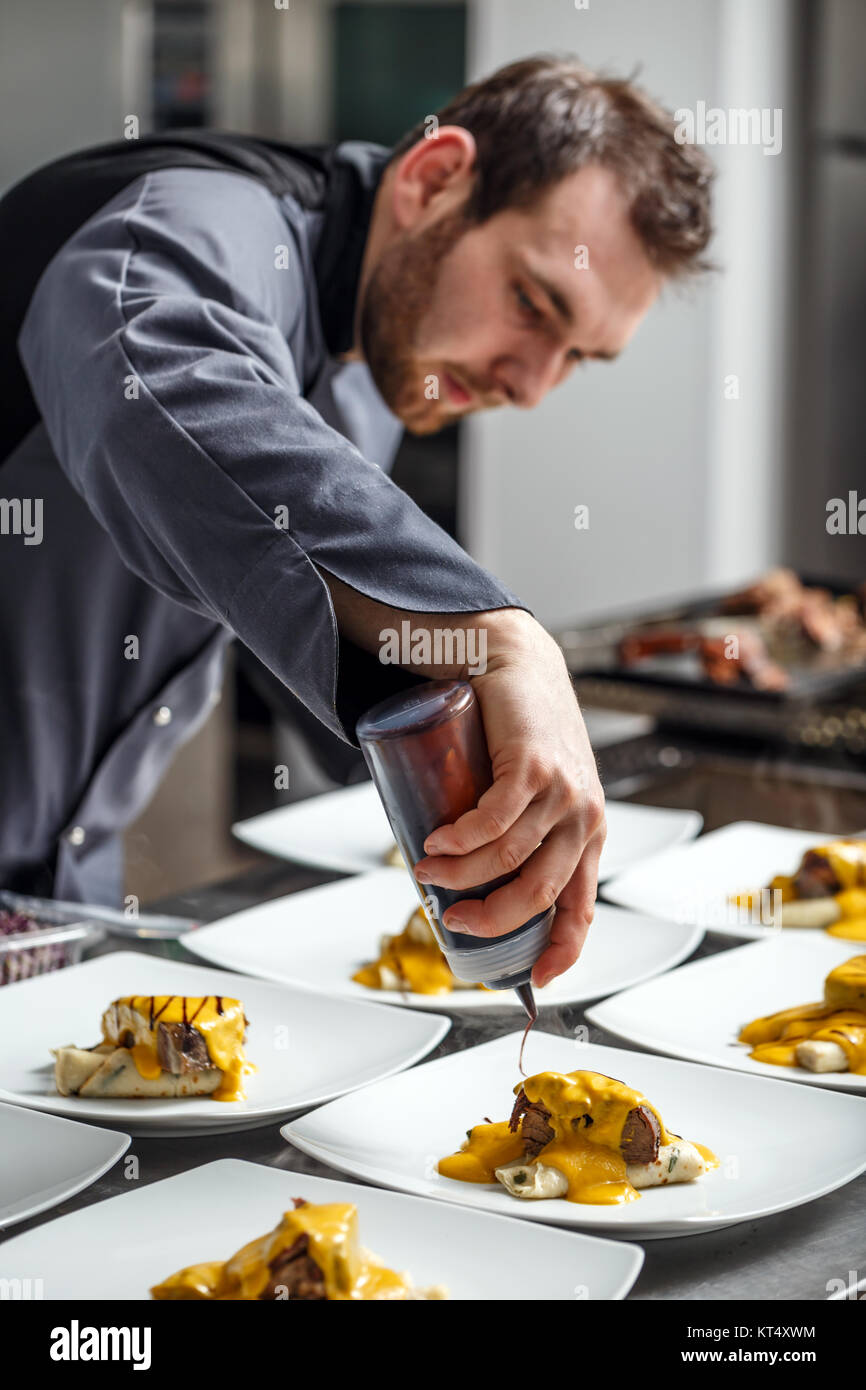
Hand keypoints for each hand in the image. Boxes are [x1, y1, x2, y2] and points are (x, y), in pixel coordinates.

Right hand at [412, 610, 604, 986]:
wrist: (517, 663)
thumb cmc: (516, 735)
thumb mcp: (532, 795)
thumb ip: (511, 835)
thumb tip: (456, 887)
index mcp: (588, 837)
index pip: (581, 911)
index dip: (560, 953)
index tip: (532, 982)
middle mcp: (585, 820)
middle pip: (538, 895)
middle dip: (488, 919)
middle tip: (447, 917)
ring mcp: (565, 792)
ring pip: (509, 858)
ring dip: (459, 874)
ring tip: (424, 869)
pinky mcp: (536, 765)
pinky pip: (497, 819)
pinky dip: (462, 838)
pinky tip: (437, 841)